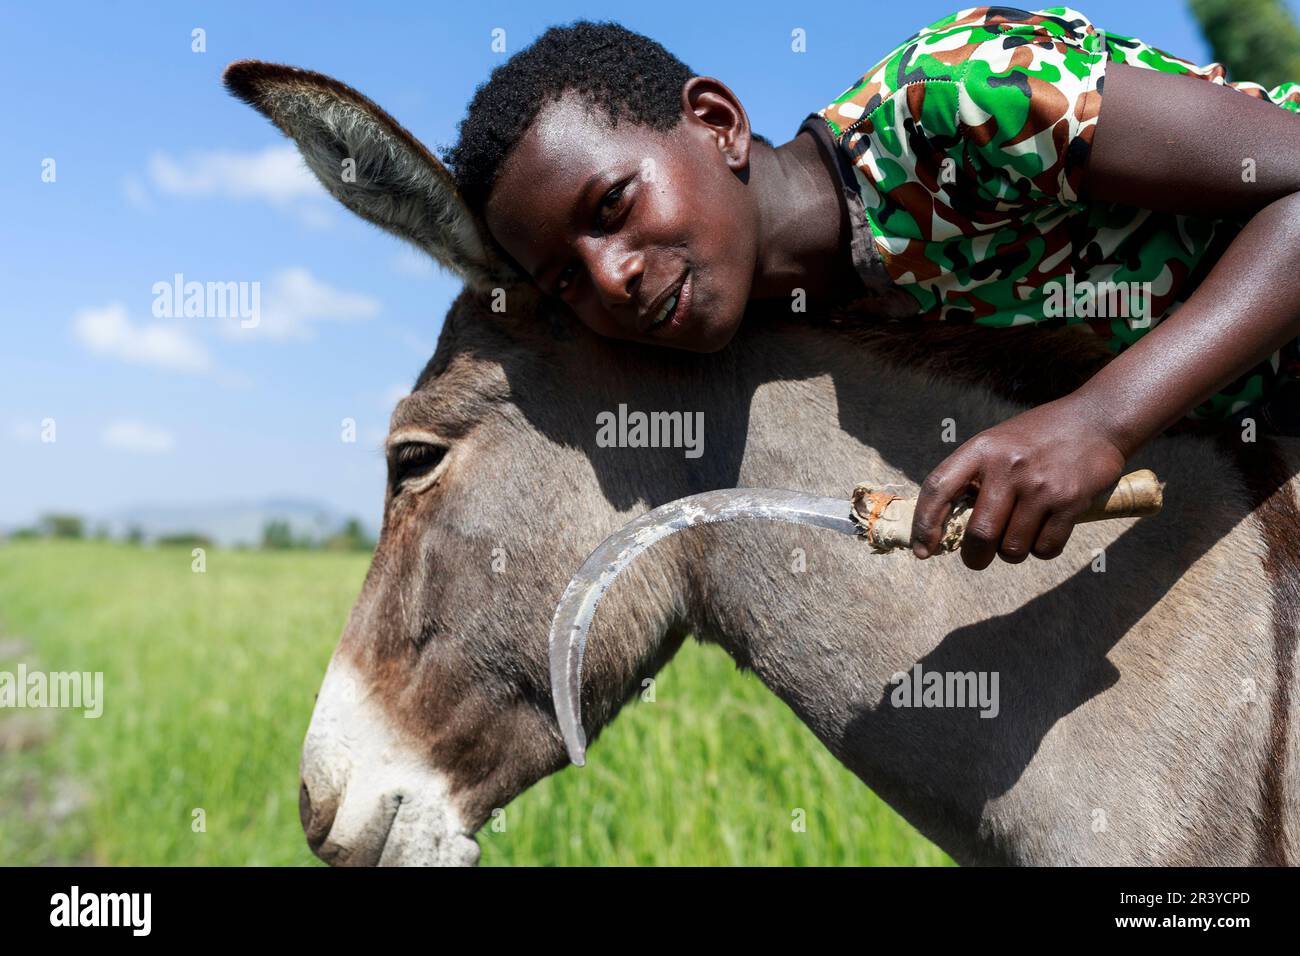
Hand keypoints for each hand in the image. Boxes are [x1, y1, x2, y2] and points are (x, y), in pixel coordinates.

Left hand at [909, 396, 1128, 569]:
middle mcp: (1007, 467)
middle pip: (979, 535)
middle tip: (977, 559)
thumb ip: (974, 477)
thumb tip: (949, 528)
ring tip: (1019, 535)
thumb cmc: (1038, 436)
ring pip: (1012, 549)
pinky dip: (1041, 551)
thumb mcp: (997, 443)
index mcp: (981, 449)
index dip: (924, 524)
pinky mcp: (1069, 502)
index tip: (922, 550)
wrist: (1098, 419)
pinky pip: (1045, 548)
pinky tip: (1044, 534)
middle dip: (974, 557)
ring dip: (1012, 553)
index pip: (938, 489)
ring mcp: (1039, 485)